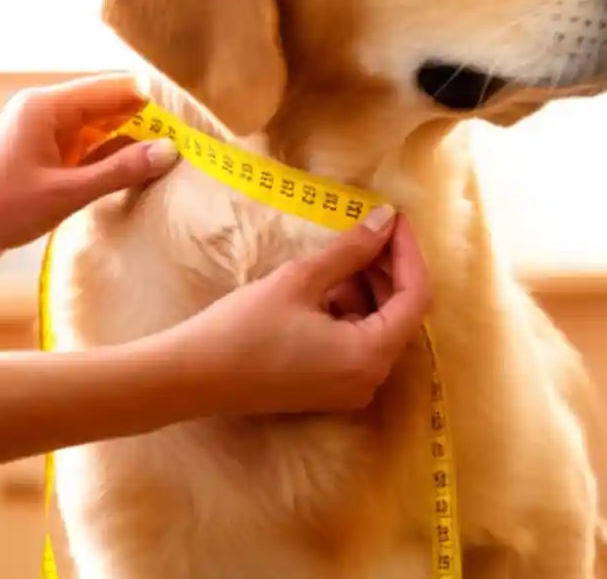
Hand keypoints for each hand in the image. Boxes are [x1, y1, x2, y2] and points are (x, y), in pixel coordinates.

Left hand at [0, 73, 178, 262]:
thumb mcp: (65, 192)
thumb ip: (120, 171)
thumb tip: (169, 151)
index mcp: (49, 107)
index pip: (117, 87)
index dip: (155, 101)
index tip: (193, 121)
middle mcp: (47, 114)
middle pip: (112, 107)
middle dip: (148, 124)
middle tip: (191, 146)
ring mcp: (44, 138)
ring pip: (102, 132)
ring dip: (132, 146)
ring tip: (172, 164)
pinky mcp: (42, 162)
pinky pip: (88, 154)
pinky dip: (111, 163)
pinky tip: (136, 180)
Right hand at [160, 205, 432, 414]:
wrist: (191, 377)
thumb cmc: (243, 327)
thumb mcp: (302, 280)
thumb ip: (351, 250)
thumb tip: (385, 219)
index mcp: (370, 355)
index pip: (415, 297)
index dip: (408, 252)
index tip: (394, 218)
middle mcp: (370, 379)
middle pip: (400, 313)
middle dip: (387, 268)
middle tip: (368, 228)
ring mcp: (351, 389)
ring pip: (378, 327)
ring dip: (367, 288)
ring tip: (339, 256)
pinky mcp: (331, 389)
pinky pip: (357, 343)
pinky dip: (350, 311)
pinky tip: (324, 286)